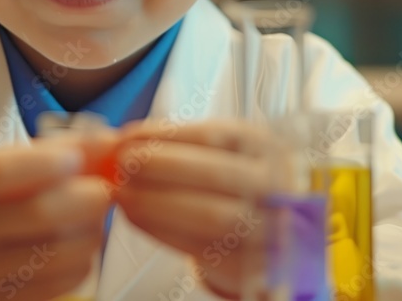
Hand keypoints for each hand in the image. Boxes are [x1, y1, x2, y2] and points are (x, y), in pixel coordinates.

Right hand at [0, 136, 116, 300]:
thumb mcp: (10, 168)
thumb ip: (59, 149)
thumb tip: (109, 142)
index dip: (43, 163)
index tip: (75, 159)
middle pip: (39, 213)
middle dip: (86, 197)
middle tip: (103, 190)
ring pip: (60, 251)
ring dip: (91, 231)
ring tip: (91, 219)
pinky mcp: (7, 300)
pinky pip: (65, 280)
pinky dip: (85, 260)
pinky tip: (77, 245)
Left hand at [112, 119, 288, 298]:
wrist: (279, 231)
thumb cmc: (239, 182)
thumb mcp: (226, 152)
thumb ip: (184, 146)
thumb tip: (127, 140)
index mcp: (266, 149)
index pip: (214, 136)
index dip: (165, 135)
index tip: (127, 136)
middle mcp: (275, 186)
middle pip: (215, 175)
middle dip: (159, 168)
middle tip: (122, 165)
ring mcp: (268, 227)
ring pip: (210, 215)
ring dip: (155, 203)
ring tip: (123, 194)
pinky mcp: (251, 265)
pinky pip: (202, 249)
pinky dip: (161, 231)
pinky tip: (137, 218)